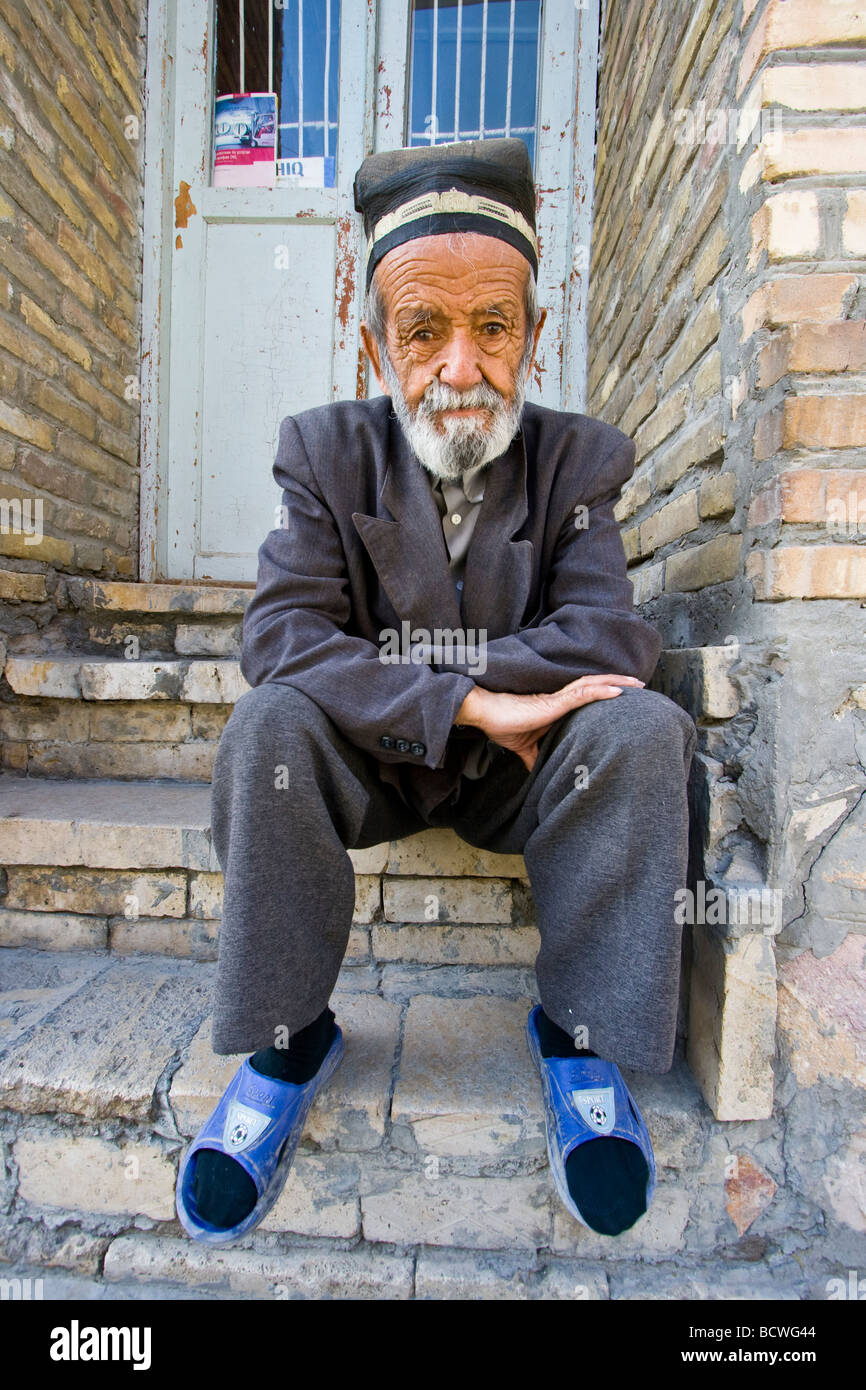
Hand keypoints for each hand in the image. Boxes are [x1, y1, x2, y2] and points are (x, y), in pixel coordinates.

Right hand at [455, 674, 644, 770]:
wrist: (483, 713)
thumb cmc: (501, 722)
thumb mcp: (523, 747)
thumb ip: (534, 758)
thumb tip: (539, 775)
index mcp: (556, 706)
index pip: (587, 695)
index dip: (606, 692)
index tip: (626, 695)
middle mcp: (560, 698)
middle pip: (596, 686)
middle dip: (620, 683)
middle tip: (641, 685)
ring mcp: (558, 699)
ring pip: (593, 686)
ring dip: (617, 682)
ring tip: (637, 683)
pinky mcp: (552, 703)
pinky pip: (581, 695)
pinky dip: (601, 692)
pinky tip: (618, 691)